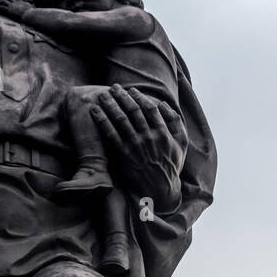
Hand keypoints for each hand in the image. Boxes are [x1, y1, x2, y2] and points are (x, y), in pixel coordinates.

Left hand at [0, 0, 32, 20]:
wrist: (29, 14)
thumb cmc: (32, 14)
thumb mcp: (33, 9)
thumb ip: (33, 8)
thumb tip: (35, 8)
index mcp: (21, 2)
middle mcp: (16, 2)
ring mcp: (12, 5)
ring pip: (3, 1)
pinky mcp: (9, 10)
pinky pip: (1, 7)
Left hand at [91, 86, 185, 211]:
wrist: (160, 189)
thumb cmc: (171, 165)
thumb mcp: (181, 144)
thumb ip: (175, 122)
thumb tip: (163, 104)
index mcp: (163, 132)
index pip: (149, 108)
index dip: (139, 97)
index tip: (131, 90)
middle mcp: (148, 137)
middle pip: (133, 110)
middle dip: (122, 96)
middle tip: (113, 87)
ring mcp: (135, 146)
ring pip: (120, 119)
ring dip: (110, 104)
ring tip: (102, 95)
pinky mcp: (123, 155)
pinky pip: (110, 134)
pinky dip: (101, 121)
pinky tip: (94, 111)